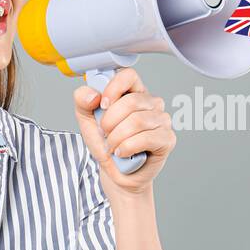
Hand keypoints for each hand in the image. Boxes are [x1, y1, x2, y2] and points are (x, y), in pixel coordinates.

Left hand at [73, 67, 175, 196]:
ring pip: (137, 121)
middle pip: (131, 102)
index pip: (128, 75)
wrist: (115, 174)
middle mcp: (152, 103)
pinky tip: (122, 153)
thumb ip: (82, 102)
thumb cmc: (106, 145)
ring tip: (112, 146)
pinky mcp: (167, 139)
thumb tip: (93, 95)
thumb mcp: (87, 121)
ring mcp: (162, 120)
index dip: (113, 88)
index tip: (103, 105)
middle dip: (110, 122)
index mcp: (134, 92)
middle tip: (105, 134)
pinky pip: (146, 138)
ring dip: (116, 138)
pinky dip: (127, 148)